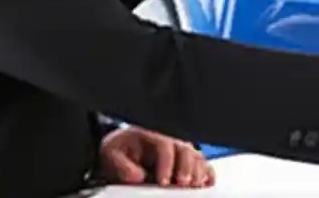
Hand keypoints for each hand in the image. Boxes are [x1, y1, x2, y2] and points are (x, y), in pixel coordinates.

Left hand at [98, 126, 214, 187]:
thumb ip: (122, 165)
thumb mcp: (112, 154)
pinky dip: (207, 173)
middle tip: (182, 184)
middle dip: (186, 168)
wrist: (123, 148)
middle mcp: (170, 139)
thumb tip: (137, 176)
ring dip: (198, 171)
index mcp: (152, 133)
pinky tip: (206, 182)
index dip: (167, 163)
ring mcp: (180, 149)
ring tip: (194, 185)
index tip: (163, 181)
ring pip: (196, 156)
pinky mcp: (187, 161)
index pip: (165, 144)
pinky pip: (203, 164)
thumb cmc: (120, 149)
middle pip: (185, 149)